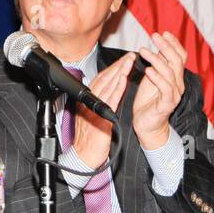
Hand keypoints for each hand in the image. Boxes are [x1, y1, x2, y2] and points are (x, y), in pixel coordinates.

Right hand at [69, 51, 133, 169]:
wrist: (83, 157)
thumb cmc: (89, 141)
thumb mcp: (92, 118)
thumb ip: (99, 105)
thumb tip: (108, 94)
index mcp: (86, 102)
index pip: (101, 80)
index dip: (113, 69)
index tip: (124, 60)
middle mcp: (88, 103)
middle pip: (104, 79)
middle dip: (118, 66)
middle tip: (130, 55)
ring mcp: (93, 110)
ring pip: (107, 86)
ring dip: (119, 72)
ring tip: (129, 62)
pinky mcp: (98, 118)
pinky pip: (109, 100)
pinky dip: (116, 89)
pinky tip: (123, 80)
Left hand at [133, 31, 187, 148]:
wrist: (146, 125)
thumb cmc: (147, 101)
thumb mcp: (151, 78)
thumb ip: (156, 64)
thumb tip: (157, 46)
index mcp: (176, 77)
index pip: (181, 56)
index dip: (174, 44)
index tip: (164, 33)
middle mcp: (178, 84)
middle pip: (177, 61)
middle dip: (166, 46)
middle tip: (154, 35)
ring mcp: (174, 94)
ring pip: (169, 72)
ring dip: (157, 59)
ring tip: (143, 51)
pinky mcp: (167, 104)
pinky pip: (165, 88)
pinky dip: (157, 77)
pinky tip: (148, 70)